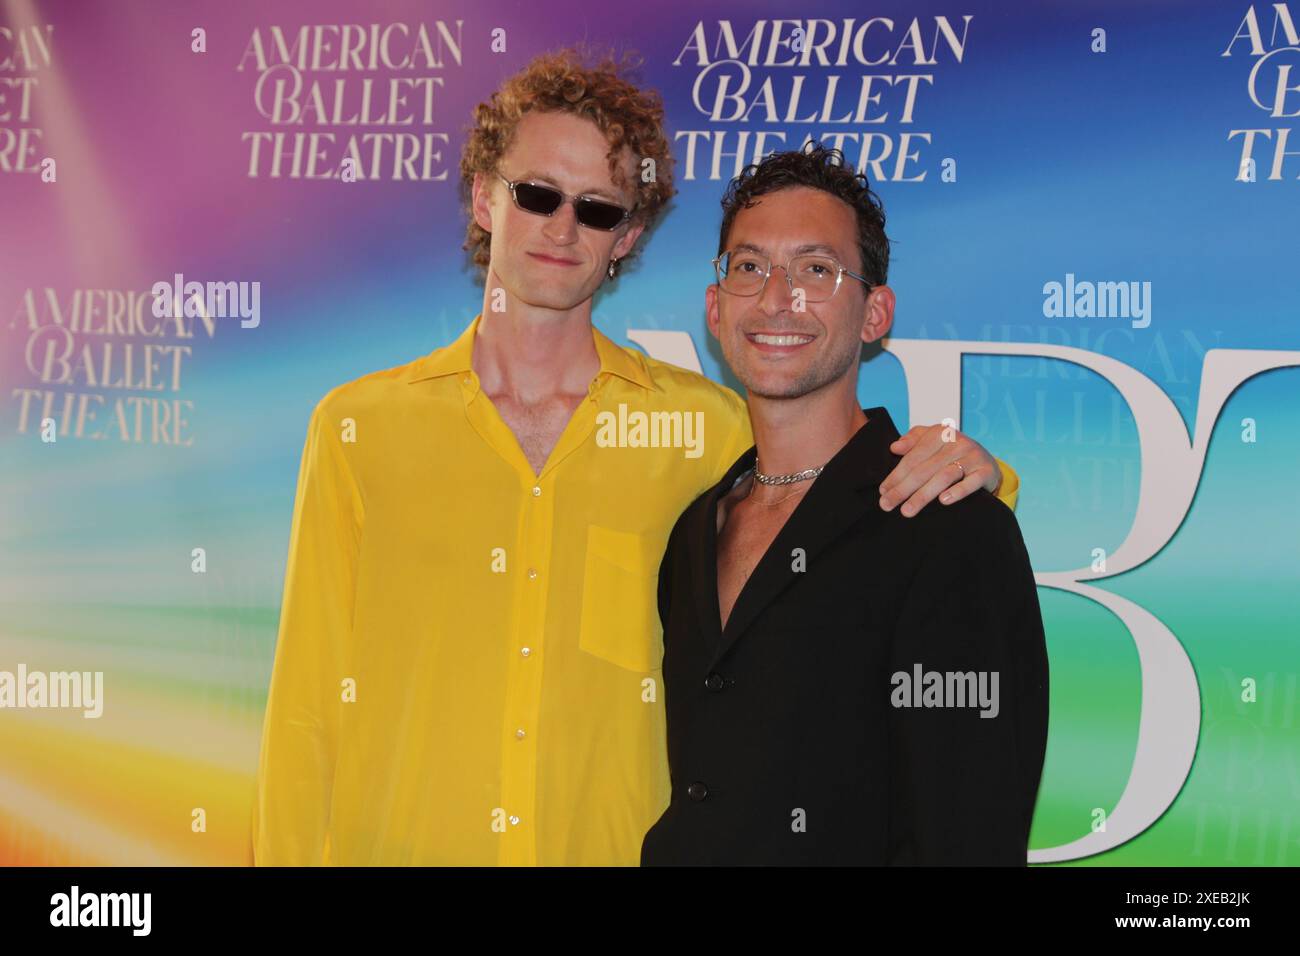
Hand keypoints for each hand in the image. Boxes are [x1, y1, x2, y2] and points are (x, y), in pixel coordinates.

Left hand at [879, 423, 1001, 516]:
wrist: (987, 461)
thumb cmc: (952, 453)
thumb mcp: (933, 440)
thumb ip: (913, 440)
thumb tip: (894, 447)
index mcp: (940, 433)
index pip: (913, 457)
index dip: (896, 475)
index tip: (883, 491)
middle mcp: (957, 443)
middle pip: (925, 469)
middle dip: (903, 489)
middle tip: (887, 505)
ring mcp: (973, 456)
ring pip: (943, 477)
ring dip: (923, 495)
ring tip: (907, 510)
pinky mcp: (986, 471)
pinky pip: (971, 483)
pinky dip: (957, 492)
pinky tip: (943, 501)